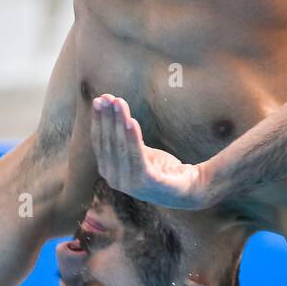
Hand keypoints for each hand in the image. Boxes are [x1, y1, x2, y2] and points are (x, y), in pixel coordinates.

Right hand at [91, 95, 210, 209]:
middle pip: (108, 142)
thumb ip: (122, 136)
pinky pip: (137, 156)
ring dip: (119, 122)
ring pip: (121, 146)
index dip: (98, 120)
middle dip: (107, 118)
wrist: (188, 188)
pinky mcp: (147, 182)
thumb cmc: (159, 167)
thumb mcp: (136, 150)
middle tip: (107, 97)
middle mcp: (114, 179)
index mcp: (108, 170)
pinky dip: (133, 138)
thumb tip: (112, 102)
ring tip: (119, 103)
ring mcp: (130, 184)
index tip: (100, 99)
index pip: (99, 141)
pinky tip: (131, 121)